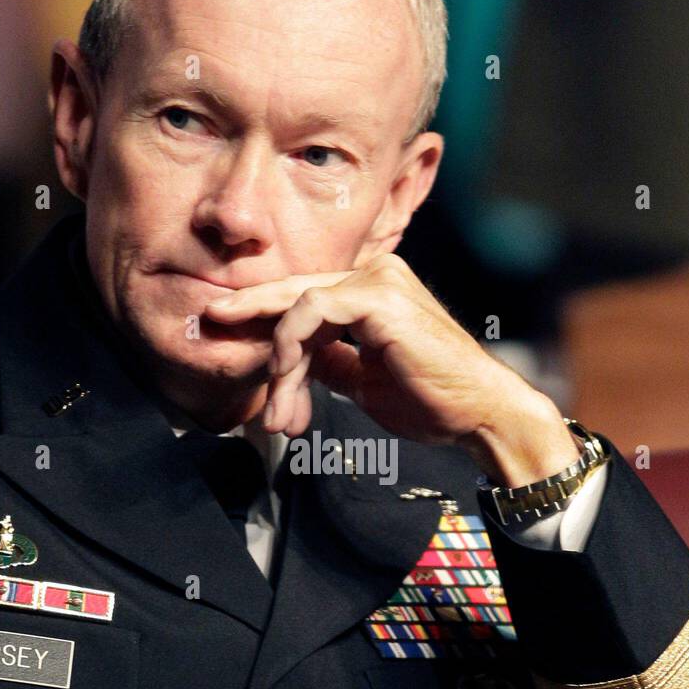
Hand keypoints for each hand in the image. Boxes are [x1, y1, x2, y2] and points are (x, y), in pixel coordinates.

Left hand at [205, 254, 579, 485]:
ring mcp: (378, 280)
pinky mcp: (378, 297)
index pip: (305, 298)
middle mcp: (375, 274)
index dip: (263, 314)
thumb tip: (297, 361)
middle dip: (248, 314)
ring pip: (298, 309)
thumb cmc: (432, 401)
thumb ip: (331, 361)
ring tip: (280, 414)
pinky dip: (291, 349)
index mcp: (372, 290)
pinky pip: (311, 313)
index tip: (226, 331)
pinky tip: (289, 385)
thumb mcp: (364, 380)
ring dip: (279, 366)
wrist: (479, 414)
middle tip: (209, 323)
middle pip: (294, 292)